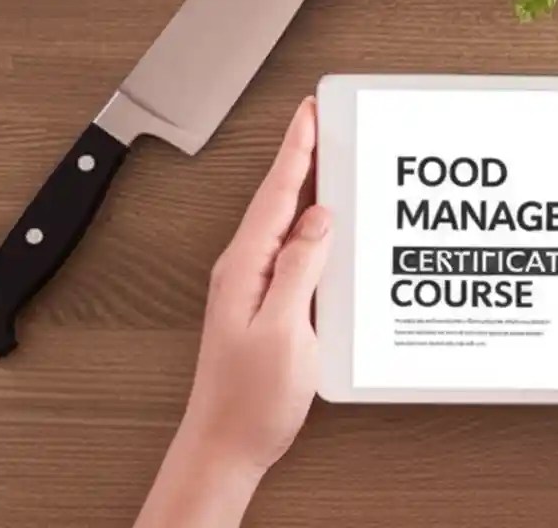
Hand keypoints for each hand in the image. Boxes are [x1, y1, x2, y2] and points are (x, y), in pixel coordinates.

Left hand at [136, 97, 329, 527]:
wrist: (227, 445)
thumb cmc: (249, 399)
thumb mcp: (281, 330)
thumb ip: (298, 269)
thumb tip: (319, 219)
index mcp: (245, 267)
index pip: (275, 194)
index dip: (295, 150)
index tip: (310, 113)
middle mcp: (245, 269)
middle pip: (279, 199)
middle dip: (303, 156)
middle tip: (326, 121)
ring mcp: (254, 287)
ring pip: (287, 223)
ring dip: (308, 188)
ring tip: (331, 158)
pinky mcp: (267, 305)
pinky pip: (292, 251)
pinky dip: (312, 228)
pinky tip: (328, 226)